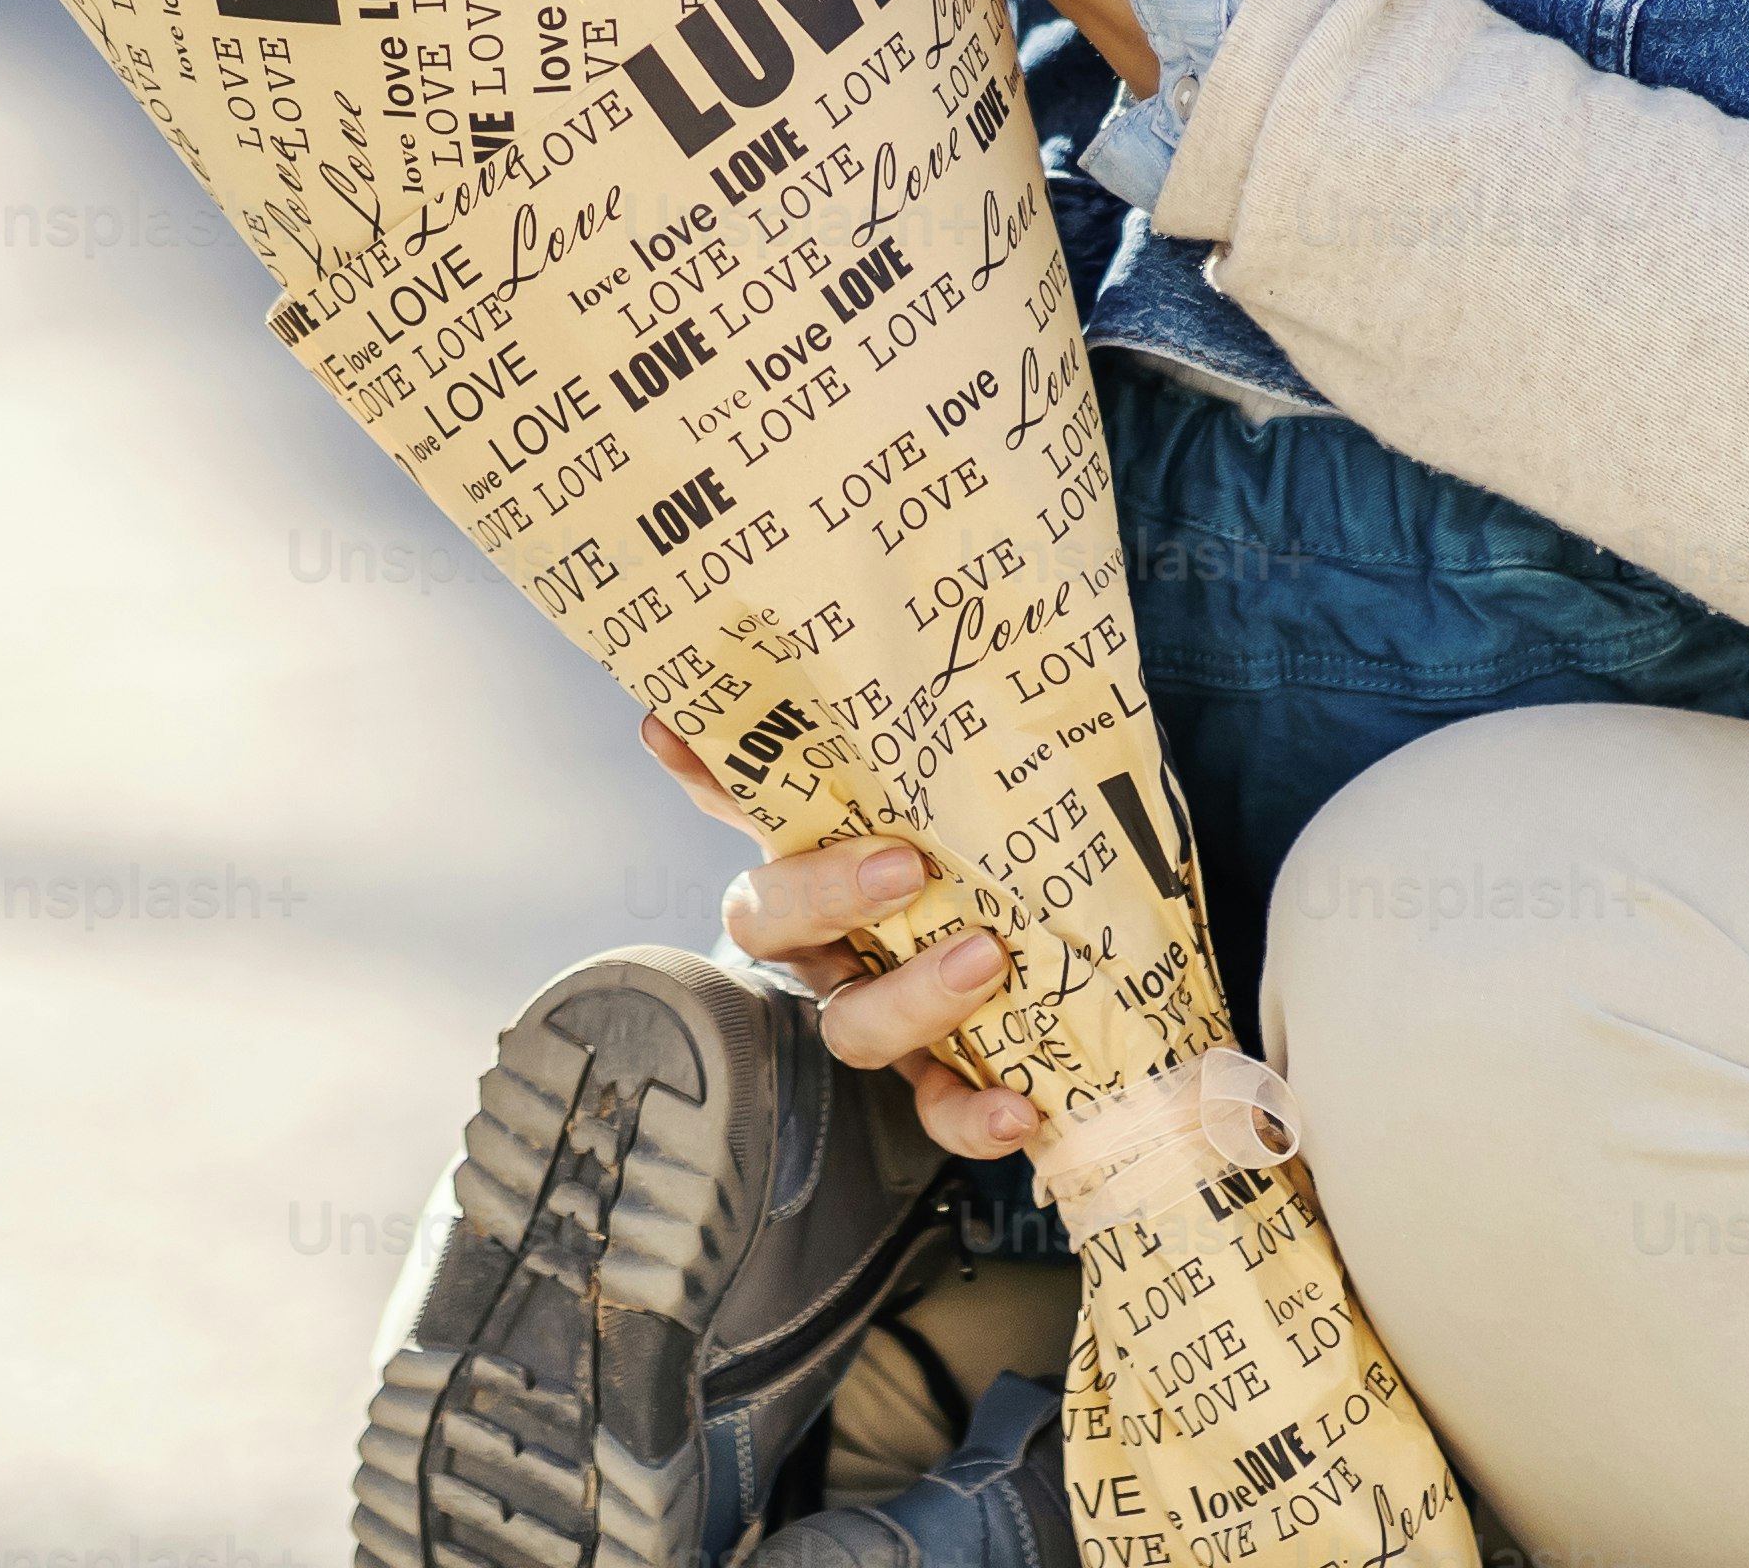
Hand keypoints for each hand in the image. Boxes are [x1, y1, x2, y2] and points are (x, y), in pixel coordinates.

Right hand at [641, 714, 1041, 1160]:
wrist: (1080, 959)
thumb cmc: (1012, 845)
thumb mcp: (979, 785)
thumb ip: (942, 739)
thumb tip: (916, 630)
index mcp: (822, 851)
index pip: (744, 800)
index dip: (699, 770)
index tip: (668, 727)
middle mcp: (827, 936)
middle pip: (769, 919)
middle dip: (824, 892)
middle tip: (905, 866)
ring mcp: (872, 1007)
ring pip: (850, 1024)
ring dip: (913, 999)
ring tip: (987, 960)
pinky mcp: (932, 1077)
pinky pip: (934, 1108)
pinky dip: (969, 1118)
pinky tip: (1017, 1111)